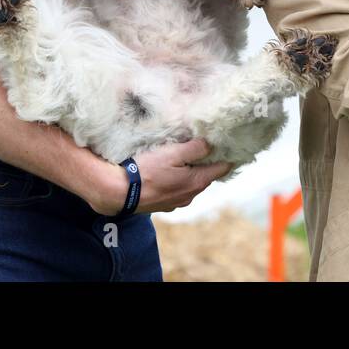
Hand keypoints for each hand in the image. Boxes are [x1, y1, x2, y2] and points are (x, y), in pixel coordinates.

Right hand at [86, 138, 232, 214]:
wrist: (120, 193)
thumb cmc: (147, 170)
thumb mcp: (173, 153)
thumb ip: (195, 148)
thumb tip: (210, 144)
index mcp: (197, 182)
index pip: (222, 168)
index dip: (226, 155)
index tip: (228, 144)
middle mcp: (190, 195)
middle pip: (205, 176)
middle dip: (206, 162)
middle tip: (203, 145)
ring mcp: (176, 202)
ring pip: (190, 183)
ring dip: (189, 171)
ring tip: (181, 157)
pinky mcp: (163, 205)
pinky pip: (176, 189)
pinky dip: (176, 180)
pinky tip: (166, 171)